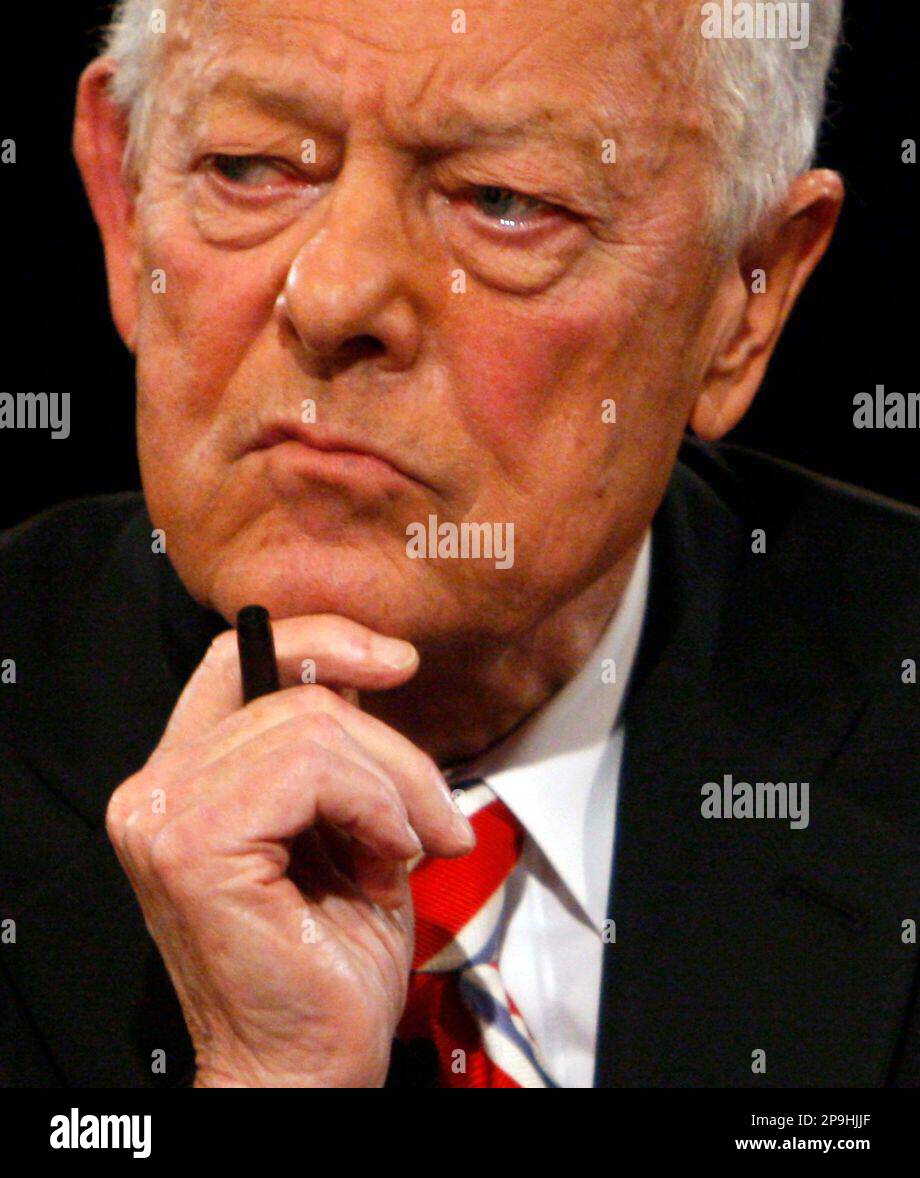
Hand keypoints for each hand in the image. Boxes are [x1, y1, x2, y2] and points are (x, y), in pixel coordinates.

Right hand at [105, 615, 474, 1086]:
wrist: (304, 1062)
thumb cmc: (324, 961)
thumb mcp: (339, 825)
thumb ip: (330, 752)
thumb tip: (365, 676)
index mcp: (185, 778)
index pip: (236, 659)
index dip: (319, 641)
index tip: (393, 660)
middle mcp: (158, 788)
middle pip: (297, 696)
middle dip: (393, 751)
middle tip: (435, 818)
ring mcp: (167, 812)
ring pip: (314, 728)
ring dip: (392, 787)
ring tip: (405, 849)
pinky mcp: (195, 842)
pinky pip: (316, 769)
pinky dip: (375, 807)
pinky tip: (383, 859)